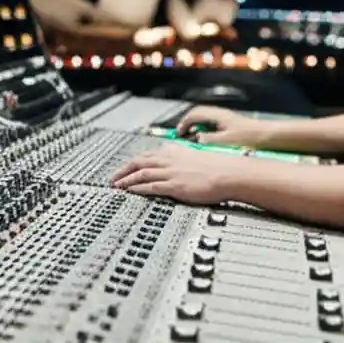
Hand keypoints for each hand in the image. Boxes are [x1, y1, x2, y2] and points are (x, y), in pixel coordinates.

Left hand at [110, 143, 253, 204]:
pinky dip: (138, 189)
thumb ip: (185, 160)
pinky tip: (130, 191)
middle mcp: (170, 160)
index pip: (149, 155)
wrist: (230, 173)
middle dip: (124, 169)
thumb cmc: (220, 167)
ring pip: (141, 174)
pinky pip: (151, 187)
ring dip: (126, 180)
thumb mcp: (198, 157)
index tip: (127, 166)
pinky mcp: (174, 185)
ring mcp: (171, 172)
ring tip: (117, 186)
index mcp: (175, 151)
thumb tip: (181, 166)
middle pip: (139, 162)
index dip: (134, 161)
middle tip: (113, 178)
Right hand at [176, 105, 270, 146]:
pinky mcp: (230, 124)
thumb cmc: (247, 139)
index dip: (184, 122)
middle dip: (188, 122)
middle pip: (198, 113)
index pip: (194, 114)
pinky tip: (206, 140)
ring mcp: (225, 118)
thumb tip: (195, 138)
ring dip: (196, 126)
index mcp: (217, 115)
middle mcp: (220, 113)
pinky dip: (204, 129)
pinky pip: (212, 123)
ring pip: (205, 118)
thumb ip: (208, 139)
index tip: (178, 134)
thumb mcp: (224, 142)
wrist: (267, 137)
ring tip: (192, 138)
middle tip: (182, 134)